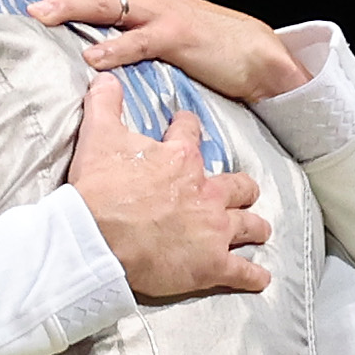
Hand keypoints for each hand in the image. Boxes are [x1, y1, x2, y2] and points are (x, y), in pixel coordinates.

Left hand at [0, 0, 311, 102]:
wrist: (242, 44)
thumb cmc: (185, 31)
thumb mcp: (136, 13)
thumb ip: (101, 8)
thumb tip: (58, 7)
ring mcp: (154, 10)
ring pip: (104, 1)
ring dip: (67, 5)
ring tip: (35, 13)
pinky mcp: (175, 36)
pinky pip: (141, 43)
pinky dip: (116, 50)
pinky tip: (93, 59)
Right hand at [69, 71, 272, 301]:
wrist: (95, 238)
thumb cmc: (99, 189)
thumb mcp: (98, 136)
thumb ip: (105, 103)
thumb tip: (105, 76)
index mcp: (182, 159)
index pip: (192, 133)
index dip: (187, 128)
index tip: (186, 129)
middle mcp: (207, 192)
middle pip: (238, 185)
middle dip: (240, 188)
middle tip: (238, 192)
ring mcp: (214, 230)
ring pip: (248, 225)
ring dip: (253, 227)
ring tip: (256, 230)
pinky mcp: (212, 265)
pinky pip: (242, 272)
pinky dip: (252, 277)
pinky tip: (260, 279)